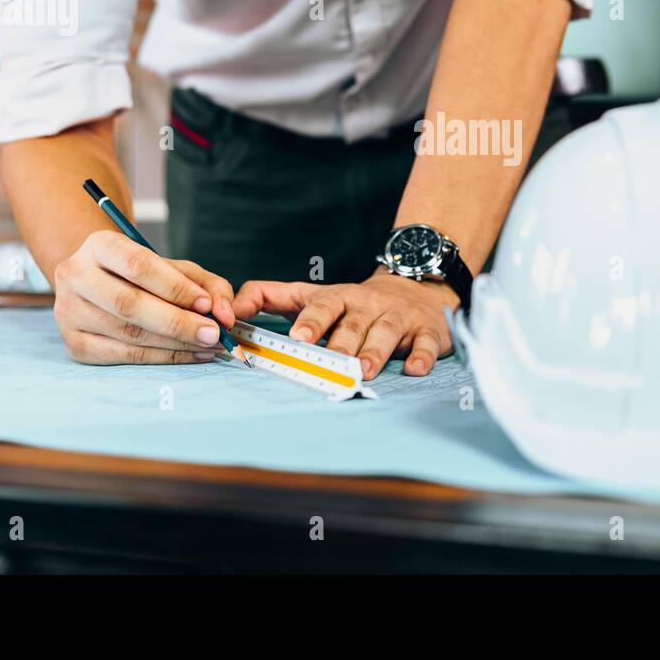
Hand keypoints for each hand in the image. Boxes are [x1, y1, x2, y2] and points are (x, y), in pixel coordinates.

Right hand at [53, 230, 236, 364]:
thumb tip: (224, 313)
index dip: (175, 287)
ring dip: (175, 344)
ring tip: (207, 345)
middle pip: (130, 304)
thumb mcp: (174, 268)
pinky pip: (123, 355)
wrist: (98, 285)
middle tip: (213, 333)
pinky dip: (162, 358)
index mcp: (100, 245)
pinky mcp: (73, 343)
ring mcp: (69, 311)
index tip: (206, 305)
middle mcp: (76, 275)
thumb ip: (205, 284)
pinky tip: (188, 354)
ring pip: (128, 333)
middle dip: (178, 322)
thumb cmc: (143, 275)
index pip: (138, 266)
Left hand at [233, 270, 457, 379]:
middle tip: (331, 358)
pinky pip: (425, 342)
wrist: (413, 289)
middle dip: (342, 340)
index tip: (297, 336)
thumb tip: (233, 306)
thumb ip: (271, 296)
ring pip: (386, 332)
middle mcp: (367, 305)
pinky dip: (421, 356)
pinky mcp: (426, 330)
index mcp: (338, 298)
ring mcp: (397, 317)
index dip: (310, 320)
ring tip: (364, 370)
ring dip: (375, 351)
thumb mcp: (313, 294)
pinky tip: (414, 369)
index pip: (321, 306)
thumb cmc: (352, 302)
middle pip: (353, 322)